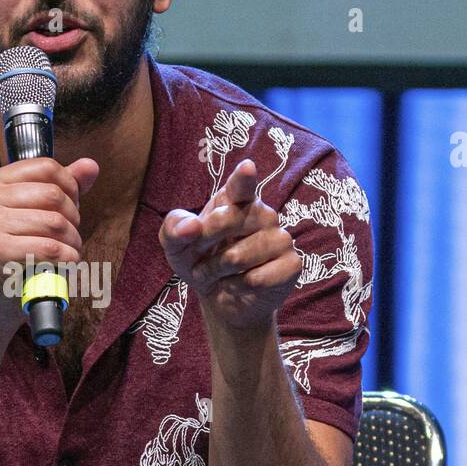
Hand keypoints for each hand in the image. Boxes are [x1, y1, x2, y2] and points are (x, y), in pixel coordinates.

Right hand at [0, 155, 98, 338]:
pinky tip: (61, 267)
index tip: (68, 211)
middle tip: (68, 238)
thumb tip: (91, 165)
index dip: (70, 188)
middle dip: (73, 219)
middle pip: (53, 194)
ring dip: (72, 243)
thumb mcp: (36, 216)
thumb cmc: (18, 257)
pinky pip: (51, 248)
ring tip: (66, 255)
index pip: (46, 167)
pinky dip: (66, 260)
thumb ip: (63, 188)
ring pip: (56, 222)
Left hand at [158, 158, 300, 330]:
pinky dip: (237, 287)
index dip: (243, 177)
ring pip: (238, 257)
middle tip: (199, 262)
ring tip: (216, 274)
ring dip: (217, 272)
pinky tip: (239, 285)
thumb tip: (190, 227)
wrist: (220, 297)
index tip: (246, 167)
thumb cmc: (199, 261)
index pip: (241, 185)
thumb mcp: (176, 245)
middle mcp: (264, 214)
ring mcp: (281, 238)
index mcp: (237, 200)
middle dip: (204, 247)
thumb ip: (174, 229)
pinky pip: (255, 280)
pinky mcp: (291, 265)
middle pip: (229, 222)